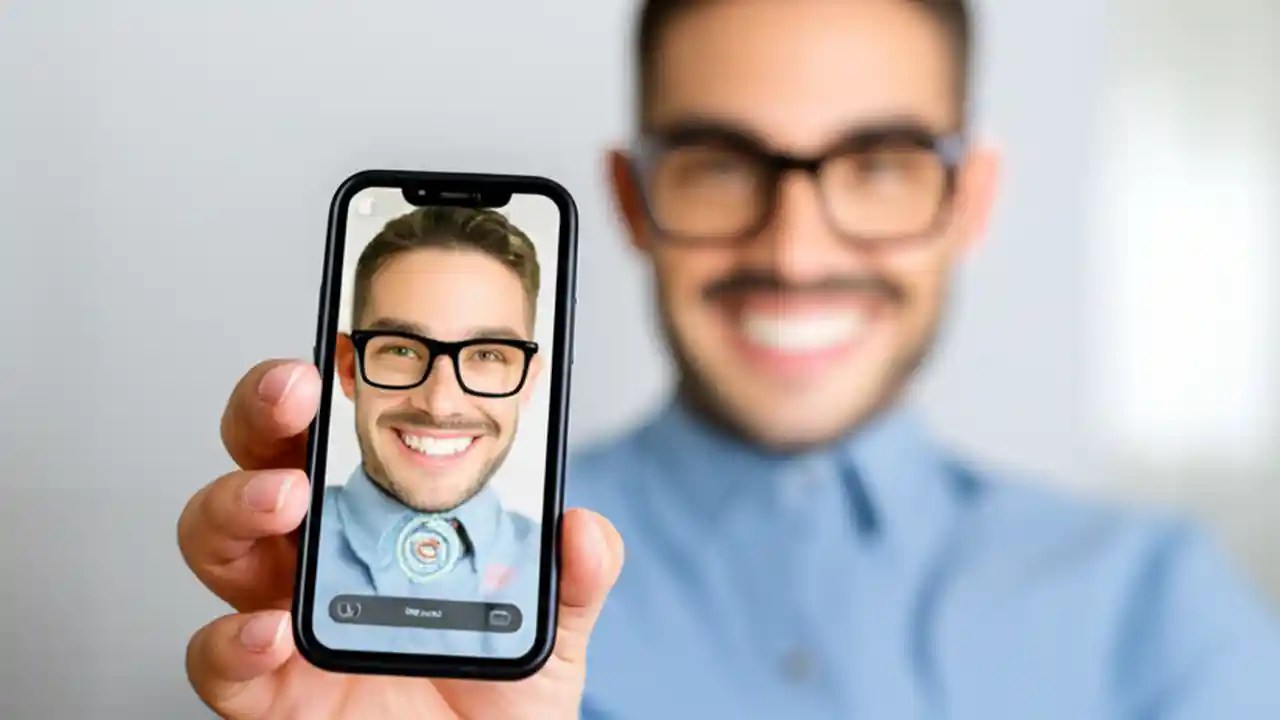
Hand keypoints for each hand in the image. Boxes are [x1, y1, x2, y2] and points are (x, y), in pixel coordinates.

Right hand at [177, 359, 623, 718]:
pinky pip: (217, 658)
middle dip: (264, 411)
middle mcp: (320, 555)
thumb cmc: (500, 694)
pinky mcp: (267, 690)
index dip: (330, 384)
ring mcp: (284, 614)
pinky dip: (231, 641)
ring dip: (240, 502)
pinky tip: (269, 631)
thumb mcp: (557, 625)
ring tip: (285, 496)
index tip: (343, 343)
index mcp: (382, 519)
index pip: (339, 433)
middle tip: (296, 391)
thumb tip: (582, 527)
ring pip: (218, 537)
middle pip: (263, 459)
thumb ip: (575, 576)